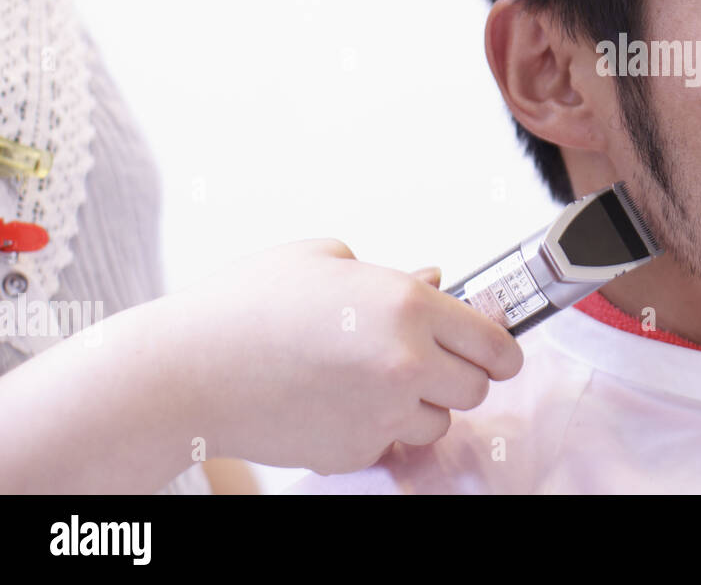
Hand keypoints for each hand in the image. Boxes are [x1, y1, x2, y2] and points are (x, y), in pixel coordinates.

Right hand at [170, 238, 523, 474]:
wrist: (188, 369)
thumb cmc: (250, 305)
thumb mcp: (326, 261)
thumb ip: (394, 274)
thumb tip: (438, 281)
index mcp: (409, 305)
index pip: (496, 343)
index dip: (501, 347)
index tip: (497, 350)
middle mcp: (406, 362)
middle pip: (478, 388)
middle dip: (461, 374)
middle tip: (431, 360)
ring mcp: (382, 412)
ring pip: (440, 421)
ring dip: (423, 404)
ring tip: (376, 380)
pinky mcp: (355, 449)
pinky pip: (392, 442)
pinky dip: (379, 427)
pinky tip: (341, 401)